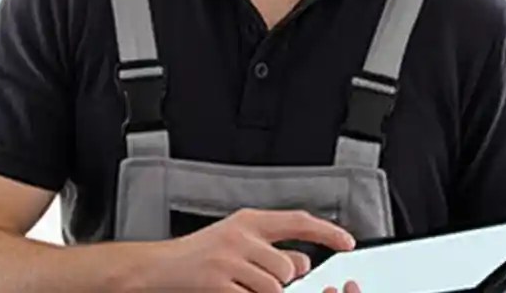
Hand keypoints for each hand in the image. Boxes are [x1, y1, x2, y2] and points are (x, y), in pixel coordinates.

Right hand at [129, 208, 355, 292]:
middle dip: (284, 280)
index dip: (327, 232)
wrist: (158, 267)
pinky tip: (234, 292)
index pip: (298, 221)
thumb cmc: (198, 254)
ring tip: (244, 287)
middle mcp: (240, 236)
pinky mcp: (217, 283)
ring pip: (275, 286)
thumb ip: (270, 248)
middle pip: (289, 266)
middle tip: (261, 280)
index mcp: (247, 221)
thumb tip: (304, 261)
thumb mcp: (237, 242)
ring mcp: (228, 260)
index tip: (348, 242)